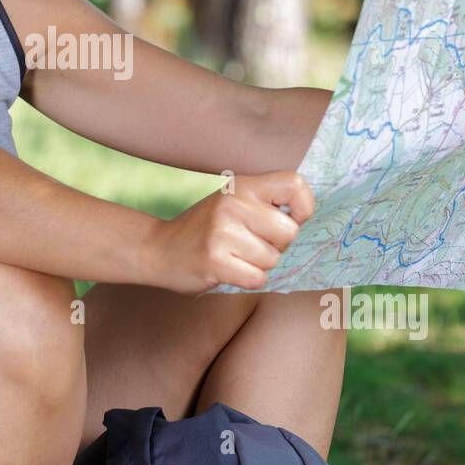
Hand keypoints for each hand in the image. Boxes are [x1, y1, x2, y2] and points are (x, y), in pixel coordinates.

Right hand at [142, 171, 314, 295]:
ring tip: (234, 256)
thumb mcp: (232, 203)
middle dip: (277, 246)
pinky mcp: (215, 259)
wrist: (157, 248)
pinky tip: (227, 269)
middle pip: (289, 232)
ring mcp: (222, 231)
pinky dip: (247, 280)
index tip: (291, 219)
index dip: (303, 207)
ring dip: (258, 265)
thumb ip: (265, 204)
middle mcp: (233, 203)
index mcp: (242, 185)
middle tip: (250, 244)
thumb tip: (307, 219)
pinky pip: (257, 278)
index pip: (295, 185)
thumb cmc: (204, 229)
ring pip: (273, 259)